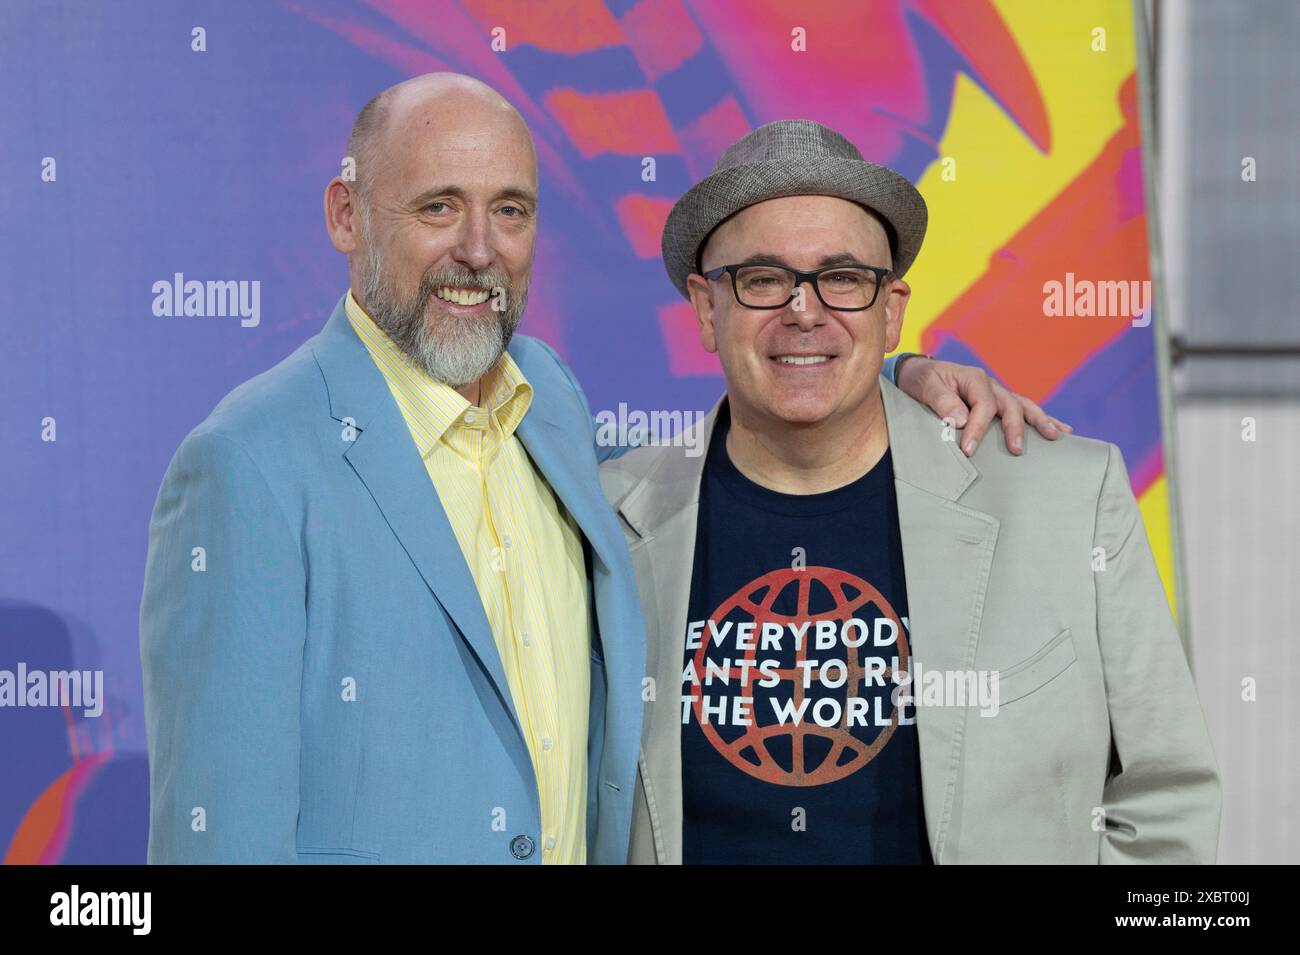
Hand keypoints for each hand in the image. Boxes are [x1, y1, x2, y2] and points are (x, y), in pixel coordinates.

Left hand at [895, 356, 1071, 455]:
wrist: (919, 372)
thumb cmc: (923, 380)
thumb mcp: (927, 387)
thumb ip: (942, 401)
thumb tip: (960, 420)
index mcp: (974, 378)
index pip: (982, 405)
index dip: (977, 427)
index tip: (969, 449)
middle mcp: (990, 385)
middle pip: (1010, 405)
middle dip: (1015, 428)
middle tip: (1016, 450)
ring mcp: (997, 394)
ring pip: (1023, 406)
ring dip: (1040, 421)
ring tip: (1054, 437)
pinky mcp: (998, 404)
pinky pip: (1023, 410)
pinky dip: (1042, 420)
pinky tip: (1061, 431)